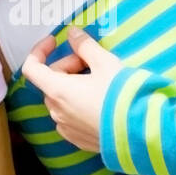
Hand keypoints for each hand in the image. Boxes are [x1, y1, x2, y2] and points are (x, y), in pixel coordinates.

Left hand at [20, 27, 122, 153]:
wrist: (143, 133)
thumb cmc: (122, 97)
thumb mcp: (105, 63)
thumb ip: (85, 46)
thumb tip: (73, 34)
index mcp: (57, 91)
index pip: (32, 68)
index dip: (40, 51)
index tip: (55, 42)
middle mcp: (57, 112)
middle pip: (50, 81)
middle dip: (68, 66)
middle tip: (91, 62)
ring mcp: (67, 128)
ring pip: (61, 99)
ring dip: (73, 86)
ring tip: (99, 82)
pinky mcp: (80, 140)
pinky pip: (71, 117)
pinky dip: (79, 105)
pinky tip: (100, 102)